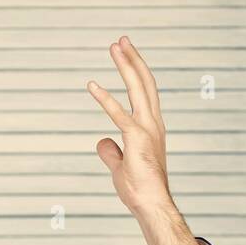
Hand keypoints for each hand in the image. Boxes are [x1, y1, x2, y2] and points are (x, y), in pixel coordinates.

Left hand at [87, 36, 173, 217]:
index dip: (136, 72)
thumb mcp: (119, 166)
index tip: (126, 55)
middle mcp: (153, 123)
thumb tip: (101, 141)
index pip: (145, 92)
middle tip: (121, 40)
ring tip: (114, 46)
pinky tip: (92, 86)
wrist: (151, 204)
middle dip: (133, 59)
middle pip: (145, 83)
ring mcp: (147, 129)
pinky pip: (119, 115)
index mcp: (152, 127)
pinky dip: (105, 99)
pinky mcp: (137, 139)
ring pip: (138, 88)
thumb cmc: (139, 188)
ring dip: (126, 65)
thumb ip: (111, 151)